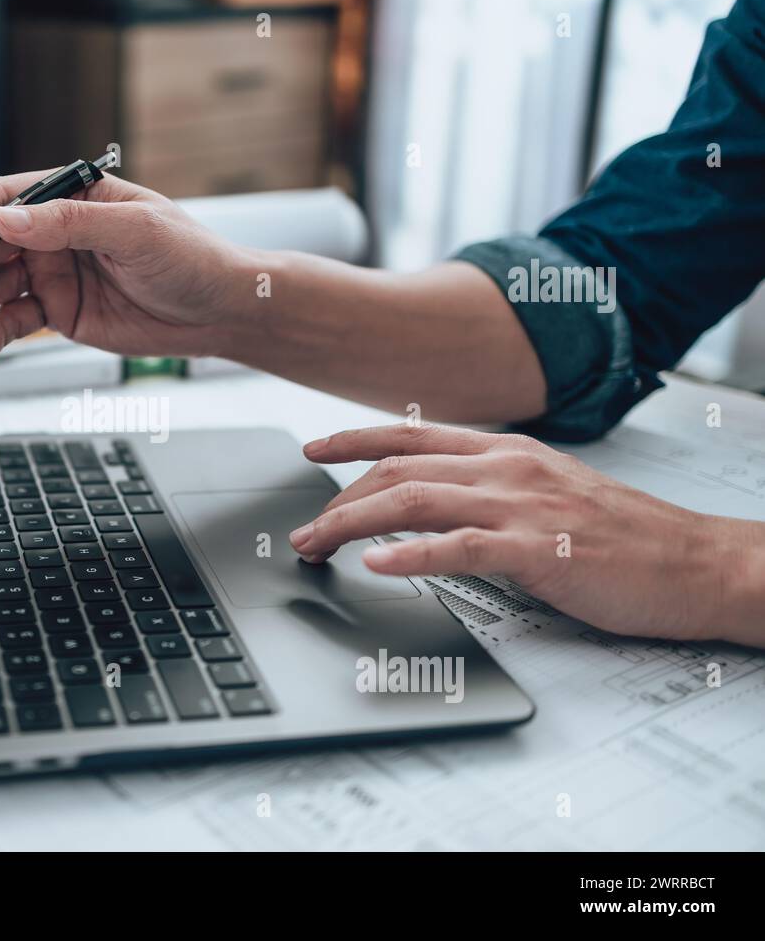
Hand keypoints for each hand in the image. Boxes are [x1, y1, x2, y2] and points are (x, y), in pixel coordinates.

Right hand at [0, 169, 249, 358]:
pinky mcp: (60, 311)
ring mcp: (55, 273)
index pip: (6, 200)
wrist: (220, 312)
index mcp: (73, 197)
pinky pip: (15, 320)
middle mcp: (56, 233)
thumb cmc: (190, 258)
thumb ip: (68, 225)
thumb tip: (6, 220)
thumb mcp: (134, 232)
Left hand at [288, 424, 764, 645]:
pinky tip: (375, 564)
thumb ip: (491, 493)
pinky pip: (460, 547)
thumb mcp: (546, 495)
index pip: (412, 435)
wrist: (697, 562)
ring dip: (352, 523)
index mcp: (506, 452)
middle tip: (303, 533)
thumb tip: (434, 507)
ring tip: (315, 546)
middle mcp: (507, 468)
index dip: (354, 439)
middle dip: (338, 500)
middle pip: (398, 470)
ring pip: (415, 500)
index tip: (313, 448)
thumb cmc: (623, 537)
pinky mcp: (539, 550)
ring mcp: (522, 505)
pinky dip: (410, 553)